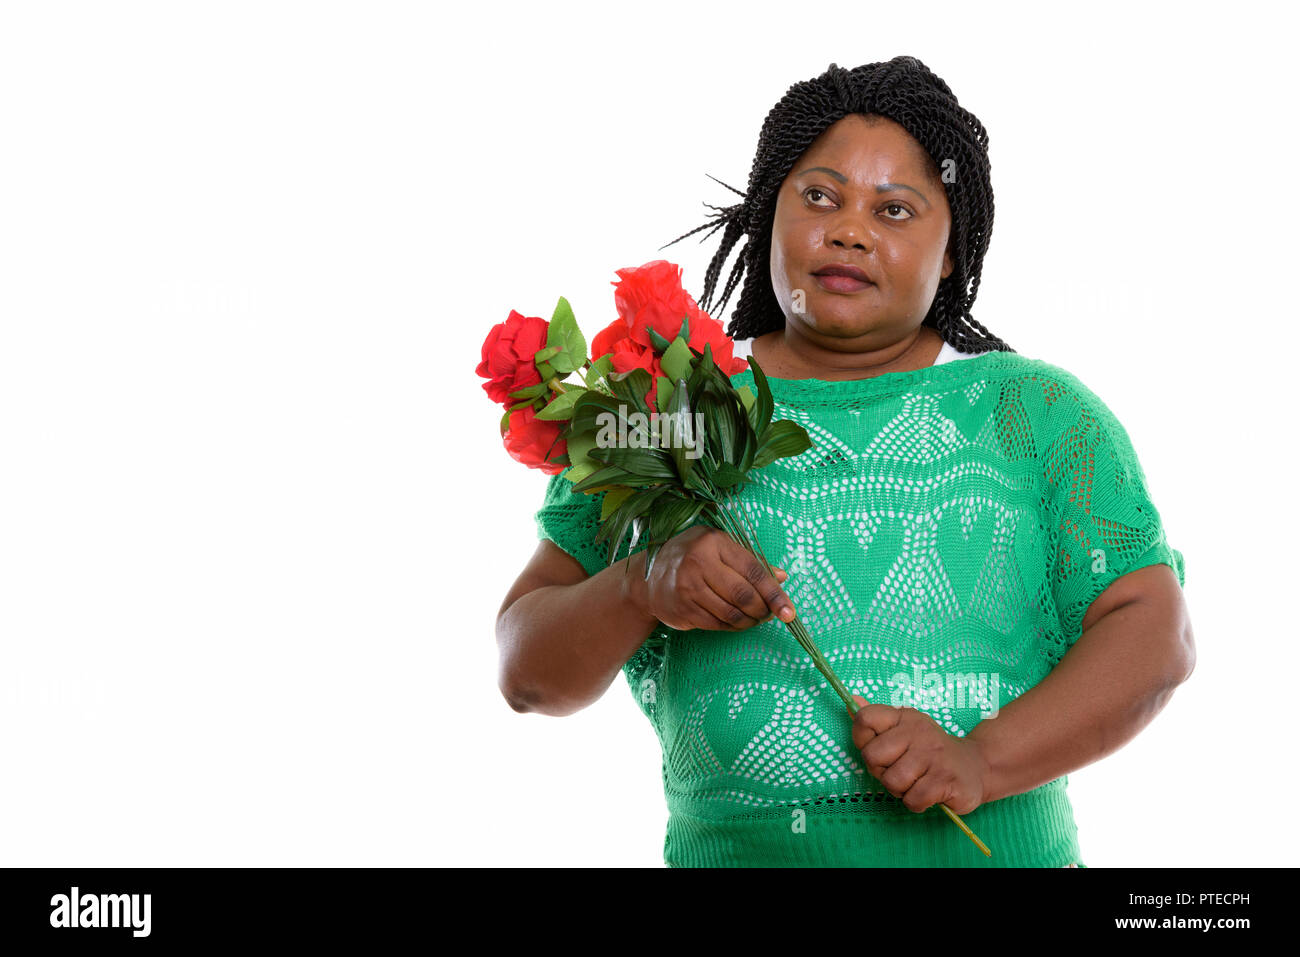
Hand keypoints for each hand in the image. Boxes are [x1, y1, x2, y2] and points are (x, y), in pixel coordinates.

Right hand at [632, 527, 795, 631]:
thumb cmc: (690, 557)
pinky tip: (737, 622)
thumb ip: (749, 561)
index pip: (752, 570)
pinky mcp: (683, 609)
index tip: (788, 611)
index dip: (774, 593)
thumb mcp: (718, 548)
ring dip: (749, 621)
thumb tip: (781, 577)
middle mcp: (699, 563)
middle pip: (744, 594)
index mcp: (713, 542)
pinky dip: (733, 626)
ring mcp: (688, 588)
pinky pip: (718, 624)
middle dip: (763, 609)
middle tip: (770, 614)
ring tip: (755, 618)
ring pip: (732, 613)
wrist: (646, 578)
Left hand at [848, 694, 991, 814]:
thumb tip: (851, 702)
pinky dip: (917, 803)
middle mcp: (918, 731)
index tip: (881, 749)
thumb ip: (876, 720)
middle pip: (872, 756)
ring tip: (916, 782)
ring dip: (900, 790)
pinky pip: (913, 800)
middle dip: (881, 771)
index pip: (865, 719)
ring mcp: (934, 755)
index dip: (863, 740)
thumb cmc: (929, 751)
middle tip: (900, 771)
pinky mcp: (947, 780)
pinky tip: (929, 793)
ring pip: (892, 781)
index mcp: (904, 717)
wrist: (976, 766)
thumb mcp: (903, 729)